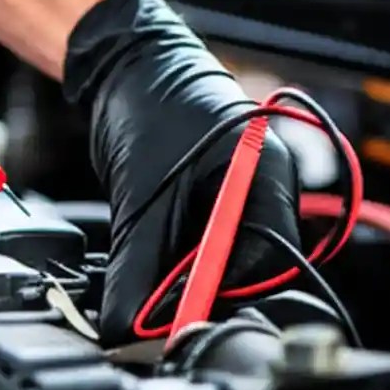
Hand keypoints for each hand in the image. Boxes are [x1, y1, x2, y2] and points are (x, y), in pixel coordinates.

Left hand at [63, 0, 299, 343]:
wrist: (124, 65)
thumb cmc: (148, 103)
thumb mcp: (141, 199)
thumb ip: (137, 269)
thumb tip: (124, 324)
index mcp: (266, 178)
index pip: (263, 262)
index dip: (220, 294)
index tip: (177, 315)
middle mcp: (262, 187)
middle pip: (245, 266)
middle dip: (200, 289)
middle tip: (154, 305)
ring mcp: (237, 190)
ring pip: (216, 257)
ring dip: (179, 273)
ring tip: (142, 276)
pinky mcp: (207, 194)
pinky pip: (197, 241)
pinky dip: (170, 256)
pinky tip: (145, 256)